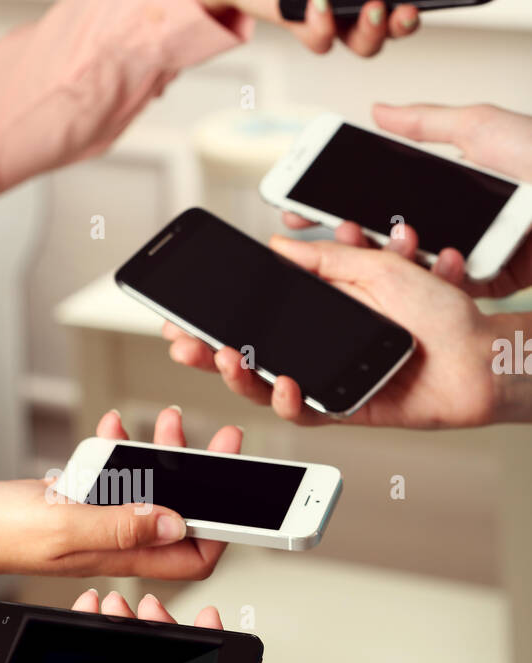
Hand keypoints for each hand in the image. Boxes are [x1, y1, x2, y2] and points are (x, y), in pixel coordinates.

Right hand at [0, 406, 242, 583]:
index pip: (190, 557)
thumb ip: (120, 525)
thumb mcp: (64, 524)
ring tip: (163, 424)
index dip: (220, 532)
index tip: (235, 495)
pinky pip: (111, 477)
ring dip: (160, 456)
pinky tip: (111, 429)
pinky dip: (117, 451)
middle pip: (177, 517)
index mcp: (118, 556)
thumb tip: (174, 522)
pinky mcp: (74, 503)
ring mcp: (94, 522)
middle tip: (214, 441)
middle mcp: (112, 543)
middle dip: (200, 479)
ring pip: (146, 491)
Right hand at [164, 237, 500, 428]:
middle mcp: (316, 346)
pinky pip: (304, 413)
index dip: (216, 317)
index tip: (182, 313)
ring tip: (223, 356)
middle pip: (248, 353)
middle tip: (183, 342)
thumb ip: (324, 260)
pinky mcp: (343, 410)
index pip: (254, 315)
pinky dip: (288, 401)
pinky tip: (282, 383)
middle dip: (209, 349)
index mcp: (320, 310)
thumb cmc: (440, 310)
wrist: (480, 353)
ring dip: (237, 374)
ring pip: (265, 385)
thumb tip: (276, 249)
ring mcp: (326, 380)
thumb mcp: (378, 265)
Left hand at [193, 0, 436, 56]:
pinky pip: (321, 38)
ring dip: (374, 30)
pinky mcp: (300, 25)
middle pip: (392, 28)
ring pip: (364, 44)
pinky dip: (324, 21)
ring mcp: (328, 17)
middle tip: (405, 10)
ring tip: (374, 9)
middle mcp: (352, 0)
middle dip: (405, 23)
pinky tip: (320, 1)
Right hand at [282, 103, 531, 297]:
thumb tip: (378, 110)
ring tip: (364, 242)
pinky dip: (433, 276)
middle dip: (349, 237)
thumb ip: (425, 122)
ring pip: (412, 266)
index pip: (379, 198)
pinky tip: (418, 262)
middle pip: (387, 236)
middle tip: (318, 233)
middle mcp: (453, 224)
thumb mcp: (478, 126)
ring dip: (386, 255)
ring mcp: (469, 256)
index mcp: (446, 188)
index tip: (302, 206)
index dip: (339, 205)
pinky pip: (450, 287)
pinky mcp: (489, 283)